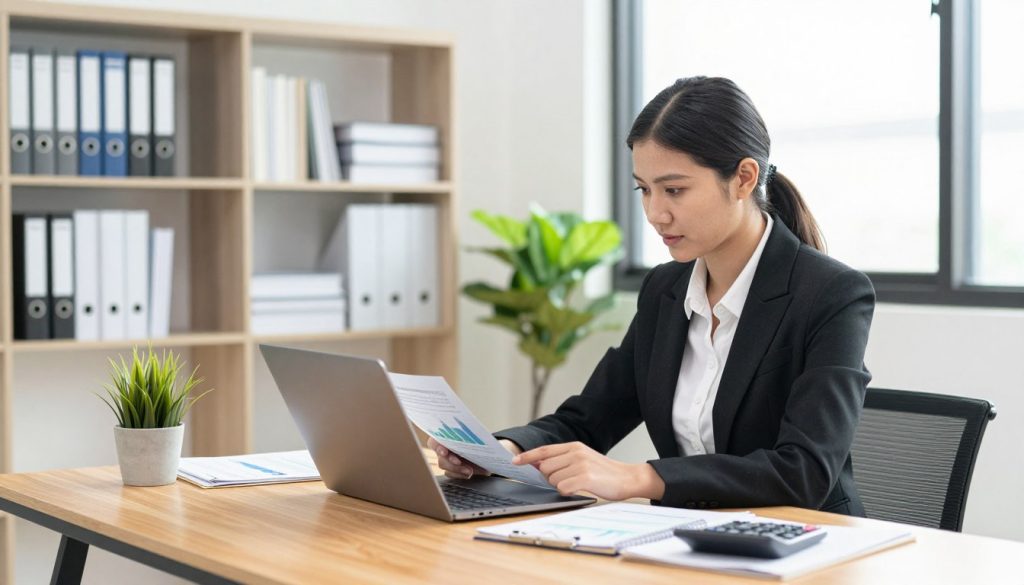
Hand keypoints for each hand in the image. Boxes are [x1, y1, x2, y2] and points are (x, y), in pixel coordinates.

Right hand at [428, 437, 521, 478]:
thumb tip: (492, 440)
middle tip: (459, 462)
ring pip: (444, 467)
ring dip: (456, 469)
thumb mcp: (484, 441)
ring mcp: (448, 460)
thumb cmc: (484, 446)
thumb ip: (482, 440)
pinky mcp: (453, 471)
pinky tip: (468, 473)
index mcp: (449, 437)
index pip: (436, 440)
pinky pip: (451, 475)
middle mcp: (446, 449)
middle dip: (449, 461)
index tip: (445, 451)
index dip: (437, 446)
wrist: (490, 457)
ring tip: (469, 470)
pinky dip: (459, 475)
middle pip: (440, 457)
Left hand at [514, 441, 664, 500]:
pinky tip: (579, 489)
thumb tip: (538, 464)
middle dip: (550, 478)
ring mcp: (580, 464)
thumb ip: (562, 460)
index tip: (514, 461)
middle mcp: (575, 452)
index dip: (527, 456)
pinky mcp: (585, 477)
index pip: (543, 450)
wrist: (628, 478)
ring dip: (561, 485)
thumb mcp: (582, 459)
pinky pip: (563, 488)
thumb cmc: (603, 472)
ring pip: (553, 479)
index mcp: (574, 446)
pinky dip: (568, 492)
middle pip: (545, 468)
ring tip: (577, 484)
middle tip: (567, 480)